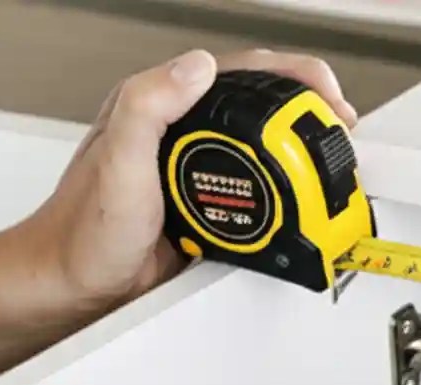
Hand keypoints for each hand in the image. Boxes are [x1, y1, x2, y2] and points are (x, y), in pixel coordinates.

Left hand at [13, 48, 358, 312]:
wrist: (80, 283)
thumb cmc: (87, 227)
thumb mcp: (118, 158)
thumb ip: (149, 105)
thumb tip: (198, 66)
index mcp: (160, 103)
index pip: (239, 71)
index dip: (291, 75)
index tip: (324, 93)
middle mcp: (183, 128)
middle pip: (261, 102)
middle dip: (309, 106)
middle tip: (340, 124)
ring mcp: (200, 165)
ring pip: (265, 142)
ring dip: (303, 146)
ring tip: (331, 154)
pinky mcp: (212, 201)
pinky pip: (260, 185)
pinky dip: (289, 186)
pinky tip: (304, 194)